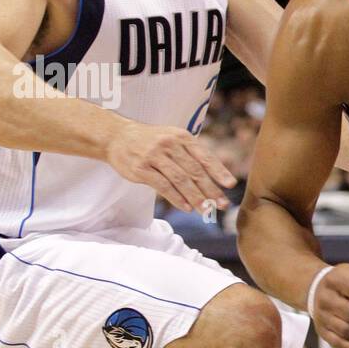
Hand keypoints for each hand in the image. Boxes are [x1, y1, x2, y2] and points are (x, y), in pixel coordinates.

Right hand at [107, 120, 236, 214]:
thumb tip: (215, 178)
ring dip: (195, 197)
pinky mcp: (141, 168)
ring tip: (206, 210)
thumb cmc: (152, 141)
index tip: (230, 185)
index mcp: (182, 137)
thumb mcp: (174, 139)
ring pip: (180, 180)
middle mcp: (170, 144)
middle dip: (210, 190)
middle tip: (221, 205)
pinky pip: (162, 185)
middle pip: (194, 171)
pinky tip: (186, 207)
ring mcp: (154, 156)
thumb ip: (192, 155)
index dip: (219, 171)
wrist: (118, 137)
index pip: (205, 156)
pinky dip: (176, 198)